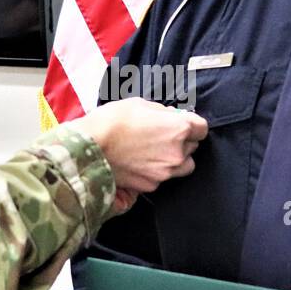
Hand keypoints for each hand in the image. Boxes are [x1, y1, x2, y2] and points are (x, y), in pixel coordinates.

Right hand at [71, 98, 207, 195]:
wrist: (89, 149)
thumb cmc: (112, 121)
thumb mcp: (140, 104)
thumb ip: (163, 113)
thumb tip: (172, 117)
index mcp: (179, 129)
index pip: (202, 128)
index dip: (191, 124)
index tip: (182, 123)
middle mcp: (178, 153)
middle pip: (193, 148)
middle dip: (182, 141)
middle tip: (162, 136)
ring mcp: (165, 172)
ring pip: (183, 167)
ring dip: (174, 159)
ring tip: (154, 152)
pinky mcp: (151, 185)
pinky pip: (162, 178)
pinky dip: (156, 171)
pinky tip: (140, 162)